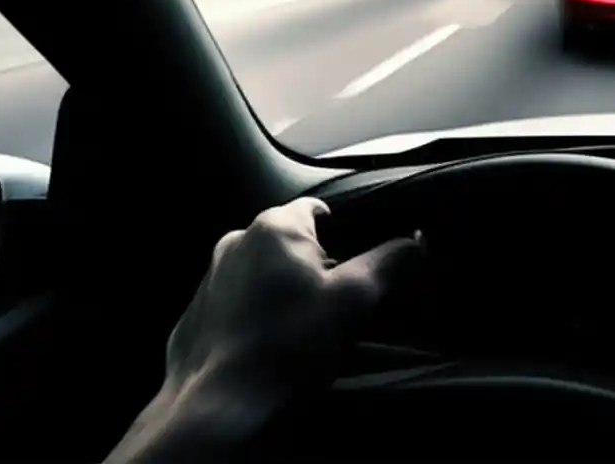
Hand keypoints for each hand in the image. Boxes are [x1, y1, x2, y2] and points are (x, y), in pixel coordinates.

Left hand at [106, 197, 422, 462]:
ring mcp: (211, 275)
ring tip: (299, 330)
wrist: (222, 403)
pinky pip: (238, 300)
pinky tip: (268, 344)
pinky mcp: (198, 310)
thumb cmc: (291, 344)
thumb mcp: (354, 301)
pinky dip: (256, 313)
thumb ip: (389, 263)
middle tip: (331, 306)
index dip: (343, 235)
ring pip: (262, 271)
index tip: (353, 270)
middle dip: (312, 268)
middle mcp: (236, 240)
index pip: (317, 209)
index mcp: (275, 227)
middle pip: (290, 243)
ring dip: (282, 290)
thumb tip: (416, 242)